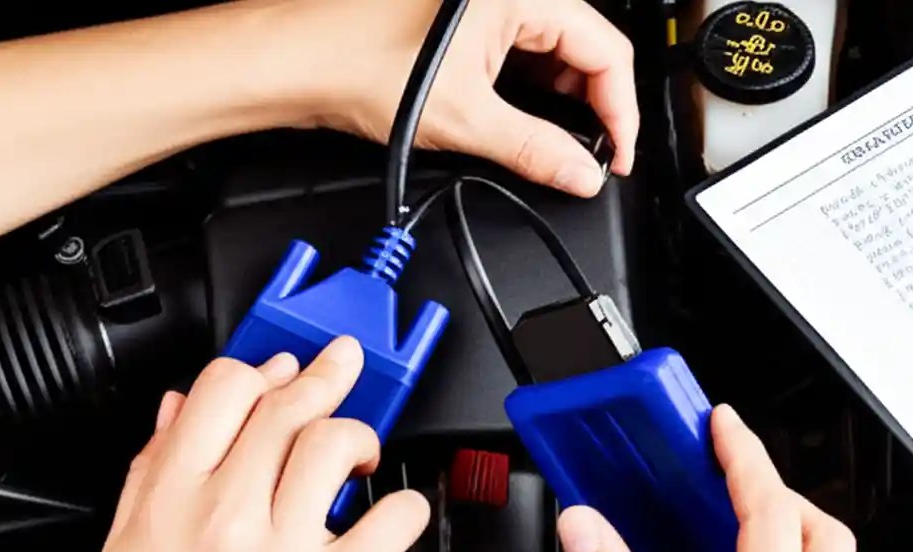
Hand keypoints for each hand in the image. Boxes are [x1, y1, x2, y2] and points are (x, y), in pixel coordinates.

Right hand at [92, 337, 429, 551]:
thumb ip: (149, 473)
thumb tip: (177, 407)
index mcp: (169, 502)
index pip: (222, 390)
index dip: (263, 368)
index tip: (285, 367)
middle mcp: (225, 519)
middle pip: (285, 408)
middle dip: (324, 378)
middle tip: (343, 372)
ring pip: (335, 442)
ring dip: (360, 434)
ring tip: (360, 454)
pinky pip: (391, 519)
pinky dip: (405, 505)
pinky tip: (392, 511)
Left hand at [276, 0, 637, 196]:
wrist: (293, 62)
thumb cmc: (354, 63)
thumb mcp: (465, 121)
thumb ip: (537, 151)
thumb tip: (581, 173)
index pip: (604, 50)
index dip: (619, 111)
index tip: (616, 155)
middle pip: (582, 48)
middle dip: (592, 108)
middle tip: (590, 158)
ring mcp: (481, 4)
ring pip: (550, 52)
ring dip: (559, 102)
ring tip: (552, 147)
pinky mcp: (462, 22)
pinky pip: (517, 53)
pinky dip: (527, 91)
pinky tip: (519, 123)